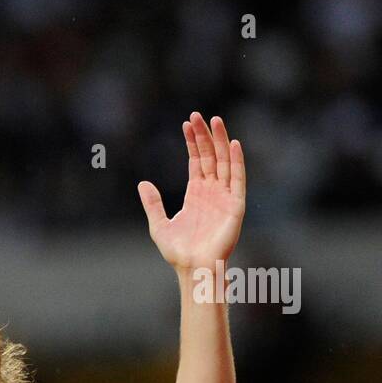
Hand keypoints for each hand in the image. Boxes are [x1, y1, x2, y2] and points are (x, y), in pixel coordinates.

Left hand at [138, 113, 245, 270]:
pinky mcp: (235, 205)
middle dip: (204, 136)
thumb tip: (142, 183)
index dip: (192, 142)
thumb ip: (153, 203)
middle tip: (197, 115)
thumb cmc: (178, 252)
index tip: (187, 123)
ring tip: (215, 120)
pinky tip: (233, 144)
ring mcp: (225, 197)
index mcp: (196, 194)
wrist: (192, 268)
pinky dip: (237, 161)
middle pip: (210, 156)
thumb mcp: (159, 225)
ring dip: (221, 141)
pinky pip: (238, 179)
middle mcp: (212, 192)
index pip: (196, 161)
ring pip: (225, 162)